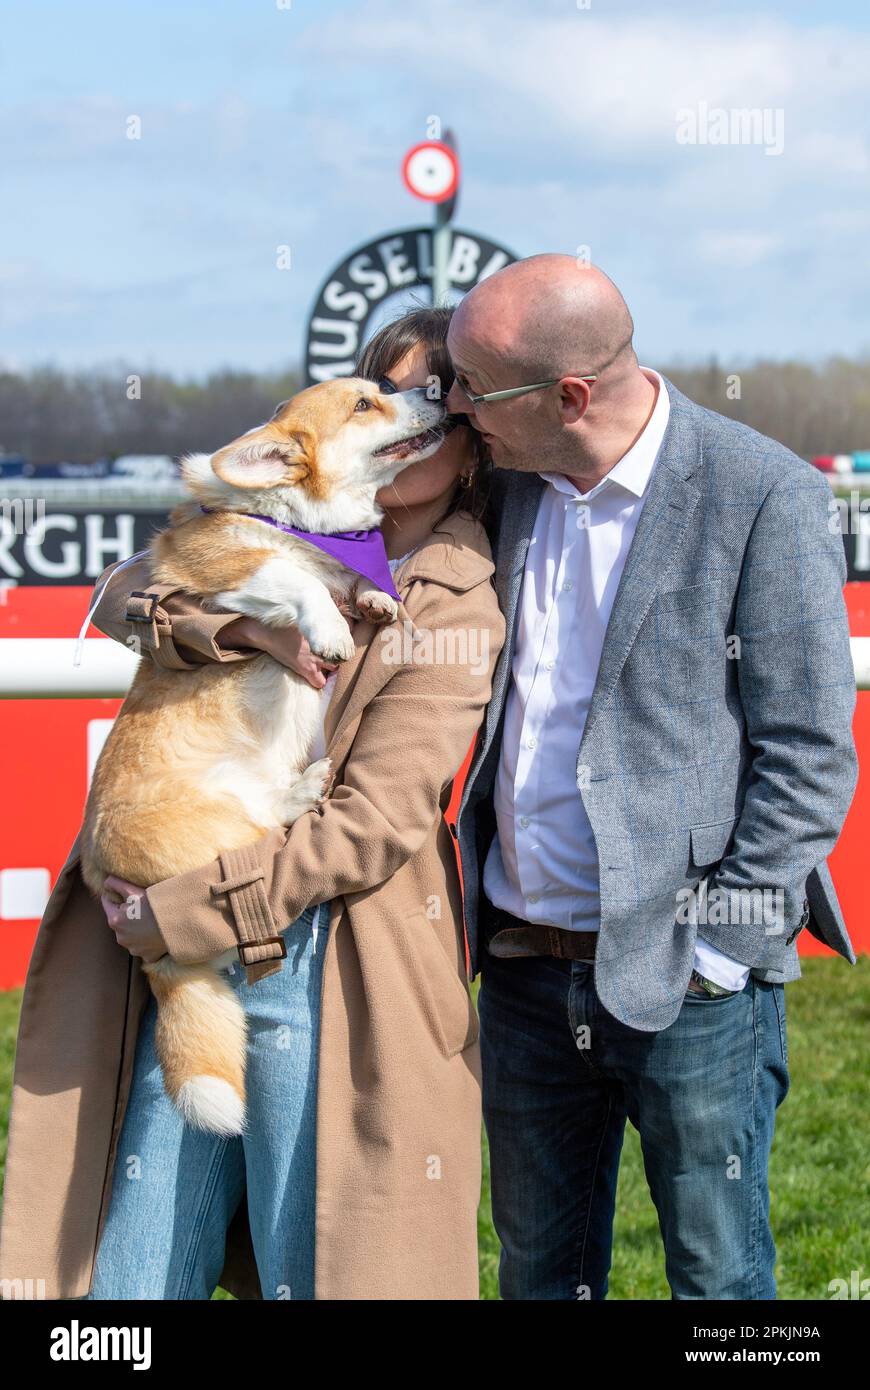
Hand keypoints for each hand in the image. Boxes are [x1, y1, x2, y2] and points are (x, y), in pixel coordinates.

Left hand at [101, 875, 166, 962]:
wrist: (177, 923)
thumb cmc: (155, 906)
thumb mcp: (134, 891)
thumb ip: (116, 884)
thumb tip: (106, 882)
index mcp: (115, 921)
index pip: (108, 904)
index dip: (116, 896)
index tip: (127, 894)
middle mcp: (121, 937)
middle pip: (120, 921)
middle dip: (127, 914)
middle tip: (142, 906)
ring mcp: (134, 948)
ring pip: (131, 935)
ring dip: (136, 928)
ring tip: (150, 920)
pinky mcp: (146, 956)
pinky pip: (144, 946)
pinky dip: (148, 940)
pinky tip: (156, 932)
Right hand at [217, 616, 348, 688]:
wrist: (266, 632)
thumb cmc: (283, 622)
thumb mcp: (303, 617)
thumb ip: (318, 618)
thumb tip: (333, 615)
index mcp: (324, 630)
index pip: (345, 638)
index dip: (341, 642)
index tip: (336, 642)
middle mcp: (323, 644)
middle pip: (342, 653)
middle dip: (337, 653)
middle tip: (329, 652)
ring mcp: (315, 658)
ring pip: (334, 668)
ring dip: (331, 667)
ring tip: (323, 663)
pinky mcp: (305, 669)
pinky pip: (320, 682)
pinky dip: (319, 681)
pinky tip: (315, 675)